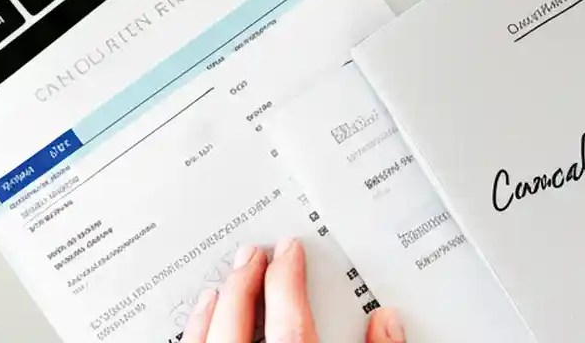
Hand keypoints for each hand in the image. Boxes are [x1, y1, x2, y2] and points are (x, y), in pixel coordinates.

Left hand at [180, 238, 405, 342]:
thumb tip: (387, 323)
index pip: (288, 318)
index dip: (287, 277)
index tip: (289, 251)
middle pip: (239, 323)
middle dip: (246, 283)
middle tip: (253, 255)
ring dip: (214, 311)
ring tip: (221, 288)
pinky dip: (197, 337)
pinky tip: (202, 327)